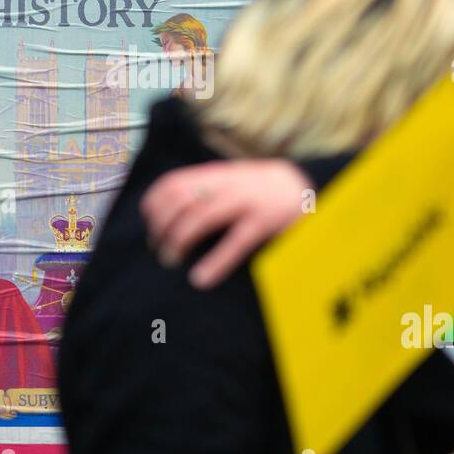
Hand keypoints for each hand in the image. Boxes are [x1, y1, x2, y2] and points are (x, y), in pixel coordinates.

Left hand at [139, 159, 313, 288]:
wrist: (304, 187)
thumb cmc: (258, 192)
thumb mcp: (229, 182)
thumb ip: (203, 192)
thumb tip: (163, 214)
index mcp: (216, 175)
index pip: (173, 183)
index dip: (154, 206)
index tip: (149, 227)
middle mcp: (227, 184)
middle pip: (180, 200)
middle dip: (161, 226)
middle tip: (158, 249)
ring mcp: (246, 201)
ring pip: (199, 217)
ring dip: (178, 241)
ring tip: (171, 261)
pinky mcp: (264, 222)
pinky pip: (234, 242)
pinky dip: (214, 262)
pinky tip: (200, 278)